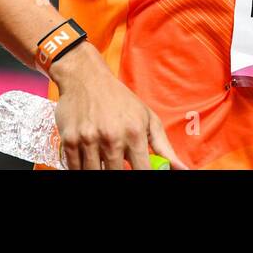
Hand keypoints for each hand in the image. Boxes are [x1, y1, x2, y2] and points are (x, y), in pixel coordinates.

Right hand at [49, 44, 187, 168]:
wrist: (86, 77)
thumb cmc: (120, 99)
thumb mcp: (147, 118)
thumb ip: (164, 148)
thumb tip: (183, 169)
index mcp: (135, 132)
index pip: (142, 171)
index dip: (143, 176)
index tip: (140, 172)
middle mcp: (112, 137)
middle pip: (115, 175)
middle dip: (117, 172)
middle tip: (117, 162)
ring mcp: (89, 139)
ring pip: (93, 174)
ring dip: (99, 169)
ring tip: (104, 158)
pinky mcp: (69, 140)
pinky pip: (75, 168)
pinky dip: (82, 167)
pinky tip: (89, 158)